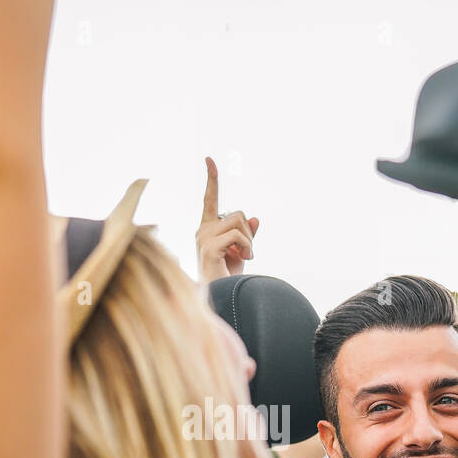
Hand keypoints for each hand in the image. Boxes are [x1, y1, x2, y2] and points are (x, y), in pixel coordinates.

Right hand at [195, 156, 258, 282]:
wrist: (221, 298)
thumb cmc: (228, 278)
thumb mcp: (241, 252)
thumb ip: (247, 235)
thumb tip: (255, 219)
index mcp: (207, 228)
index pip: (210, 199)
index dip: (212, 179)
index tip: (209, 159)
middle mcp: (202, 230)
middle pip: (237, 213)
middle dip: (248, 232)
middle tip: (247, 252)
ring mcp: (203, 238)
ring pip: (238, 222)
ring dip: (249, 240)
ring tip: (245, 257)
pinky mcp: (209, 247)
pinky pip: (237, 235)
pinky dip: (247, 247)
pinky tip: (244, 260)